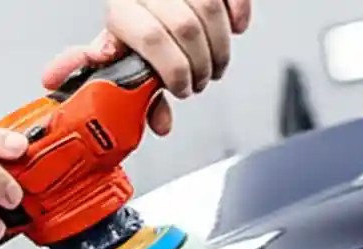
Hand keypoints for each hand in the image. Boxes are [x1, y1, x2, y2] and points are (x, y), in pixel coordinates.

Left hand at [41, 0, 252, 135]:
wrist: (146, 1)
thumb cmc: (136, 25)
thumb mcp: (129, 53)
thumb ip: (140, 87)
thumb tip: (161, 123)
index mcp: (122, 9)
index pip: (150, 39)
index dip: (173, 72)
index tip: (181, 90)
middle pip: (185, 28)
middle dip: (199, 66)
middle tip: (199, 82)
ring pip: (209, 8)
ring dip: (220, 48)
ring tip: (215, 65)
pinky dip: (239, 12)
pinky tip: (235, 27)